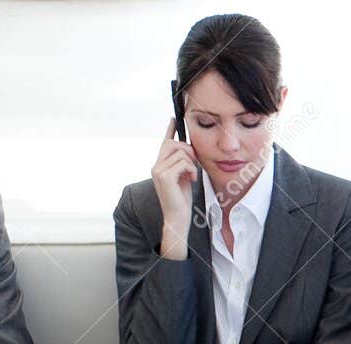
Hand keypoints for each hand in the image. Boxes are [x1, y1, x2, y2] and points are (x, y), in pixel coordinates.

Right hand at [153, 119, 199, 260]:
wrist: (177, 217)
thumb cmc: (182, 199)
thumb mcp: (184, 177)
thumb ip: (183, 163)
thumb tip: (189, 149)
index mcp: (160, 165)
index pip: (164, 143)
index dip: (169, 130)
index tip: (174, 118)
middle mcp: (156, 166)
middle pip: (173, 144)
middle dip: (188, 150)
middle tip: (195, 162)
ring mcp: (158, 171)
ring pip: (180, 152)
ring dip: (192, 163)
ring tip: (193, 175)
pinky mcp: (164, 177)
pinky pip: (183, 162)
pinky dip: (192, 169)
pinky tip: (192, 179)